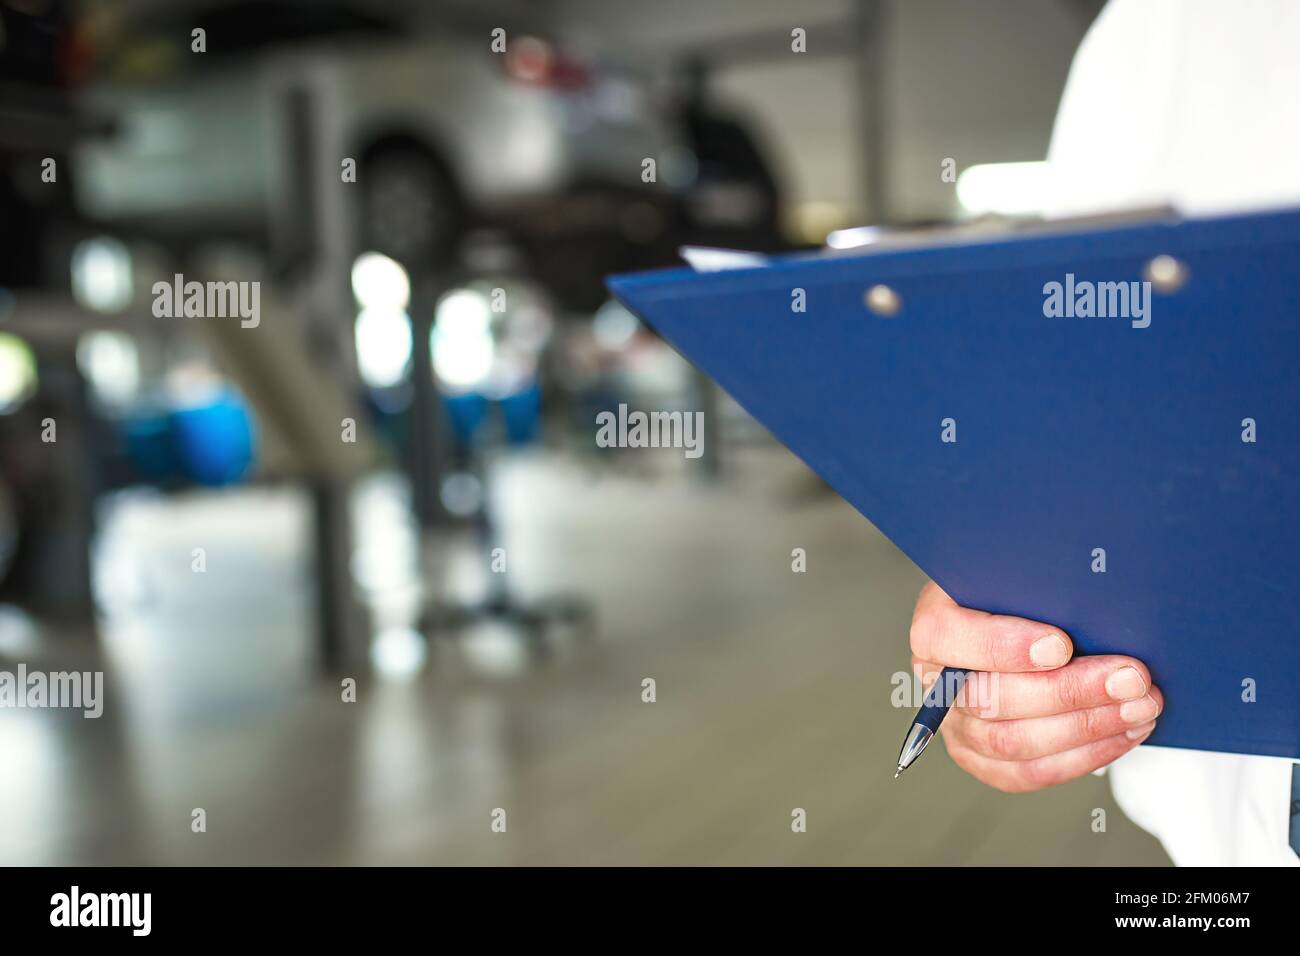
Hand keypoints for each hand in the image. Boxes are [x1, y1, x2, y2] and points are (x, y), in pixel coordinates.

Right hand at [909, 582, 1161, 792]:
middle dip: (1068, 691)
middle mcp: (939, 681)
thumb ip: (1039, 586)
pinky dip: (1083, 756)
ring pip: (1012, 742)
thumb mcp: (1022, 578)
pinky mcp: (983, 760)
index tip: (1061, 645)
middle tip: (1129, 677)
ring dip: (1085, 727)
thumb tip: (1091, 599)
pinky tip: (1122, 732)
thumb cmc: (1027, 598)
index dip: (1002, 646)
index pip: (947, 637)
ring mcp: (958, 726)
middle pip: (990, 698)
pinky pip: (1029, 773)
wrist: (1029, 627)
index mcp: (935, 625)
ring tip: (1138, 705)